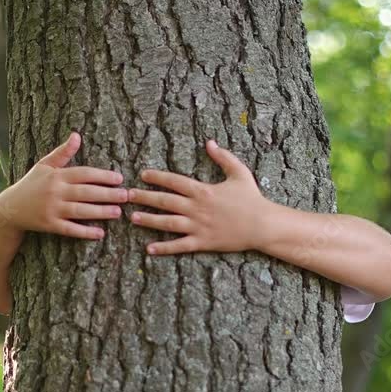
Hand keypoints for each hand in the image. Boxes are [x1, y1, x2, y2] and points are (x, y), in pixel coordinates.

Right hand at [0, 132, 126, 239]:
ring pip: (81, 211)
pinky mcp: (49, 225)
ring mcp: (52, 209)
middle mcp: (55, 192)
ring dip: (101, 212)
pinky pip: (70, 229)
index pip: (84, 173)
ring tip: (118, 212)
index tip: (119, 179)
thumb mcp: (44, 165)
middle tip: (127, 195)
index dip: (102, 176)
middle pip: (86, 192)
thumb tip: (76, 135)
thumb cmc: (31, 184)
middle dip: (108, 194)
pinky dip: (85, 232)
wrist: (10, 208)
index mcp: (56, 175)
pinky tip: (100, 233)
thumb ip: (63, 152)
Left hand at [128, 140, 269, 254]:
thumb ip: (223, 157)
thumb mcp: (239, 173)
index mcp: (203, 190)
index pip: (174, 181)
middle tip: (127, 195)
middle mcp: (197, 208)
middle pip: (165, 201)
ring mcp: (198, 226)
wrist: (263, 224)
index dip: (157, 177)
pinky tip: (149, 249)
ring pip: (168, 223)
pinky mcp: (203, 242)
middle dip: (144, 197)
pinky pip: (179, 246)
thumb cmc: (252, 198)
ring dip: (149, 220)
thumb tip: (209, 142)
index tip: (142, 175)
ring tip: (133, 218)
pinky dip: (164, 248)